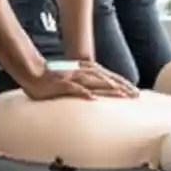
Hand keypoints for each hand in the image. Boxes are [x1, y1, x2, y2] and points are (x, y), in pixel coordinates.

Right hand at [19, 61, 138, 100]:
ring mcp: (72, 77)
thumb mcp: (74, 82)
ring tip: (121, 95)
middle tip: (136, 96)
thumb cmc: (54, 81)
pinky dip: (83, 92)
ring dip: (108, 88)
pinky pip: (73, 88)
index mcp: (86, 72)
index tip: (136, 92)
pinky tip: (92, 97)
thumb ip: (87, 87)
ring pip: (94, 82)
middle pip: (106, 79)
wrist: (34, 75)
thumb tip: (99, 96)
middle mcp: (82, 73)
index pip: (108, 78)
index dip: (123, 84)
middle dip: (121, 87)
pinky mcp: (61, 83)